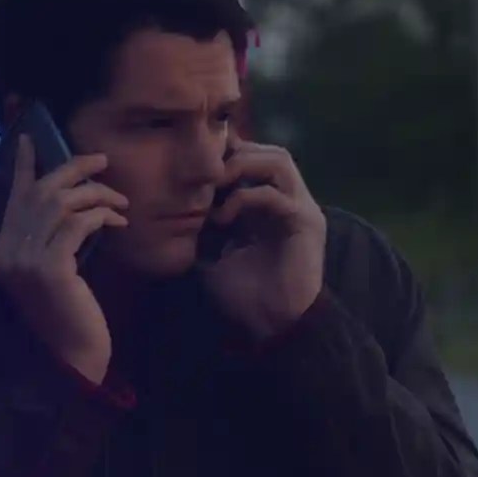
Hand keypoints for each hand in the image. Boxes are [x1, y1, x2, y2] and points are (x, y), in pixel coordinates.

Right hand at [0, 134, 129, 382]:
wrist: (73, 358)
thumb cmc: (70, 314)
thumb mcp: (55, 270)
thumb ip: (51, 239)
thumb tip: (70, 199)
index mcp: (1, 253)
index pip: (14, 198)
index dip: (25, 166)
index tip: (31, 138)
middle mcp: (6, 254)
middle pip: (39, 192)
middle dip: (73, 170)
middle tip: (102, 162)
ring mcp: (25, 262)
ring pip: (61, 203)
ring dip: (97, 194)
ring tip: (120, 202)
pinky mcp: (50, 269)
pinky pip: (78, 223)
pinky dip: (101, 215)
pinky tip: (117, 221)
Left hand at [199, 134, 325, 341]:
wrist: (272, 326)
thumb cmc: (244, 295)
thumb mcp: (212, 254)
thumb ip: (203, 228)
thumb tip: (171, 211)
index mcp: (270, 206)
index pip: (254, 158)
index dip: (225, 156)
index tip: (192, 169)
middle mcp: (289, 201)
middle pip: (267, 150)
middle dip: (233, 155)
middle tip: (204, 177)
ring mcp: (300, 208)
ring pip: (278, 159)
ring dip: (241, 167)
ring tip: (215, 188)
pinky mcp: (306, 222)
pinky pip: (276, 193)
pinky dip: (245, 197)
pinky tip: (224, 216)